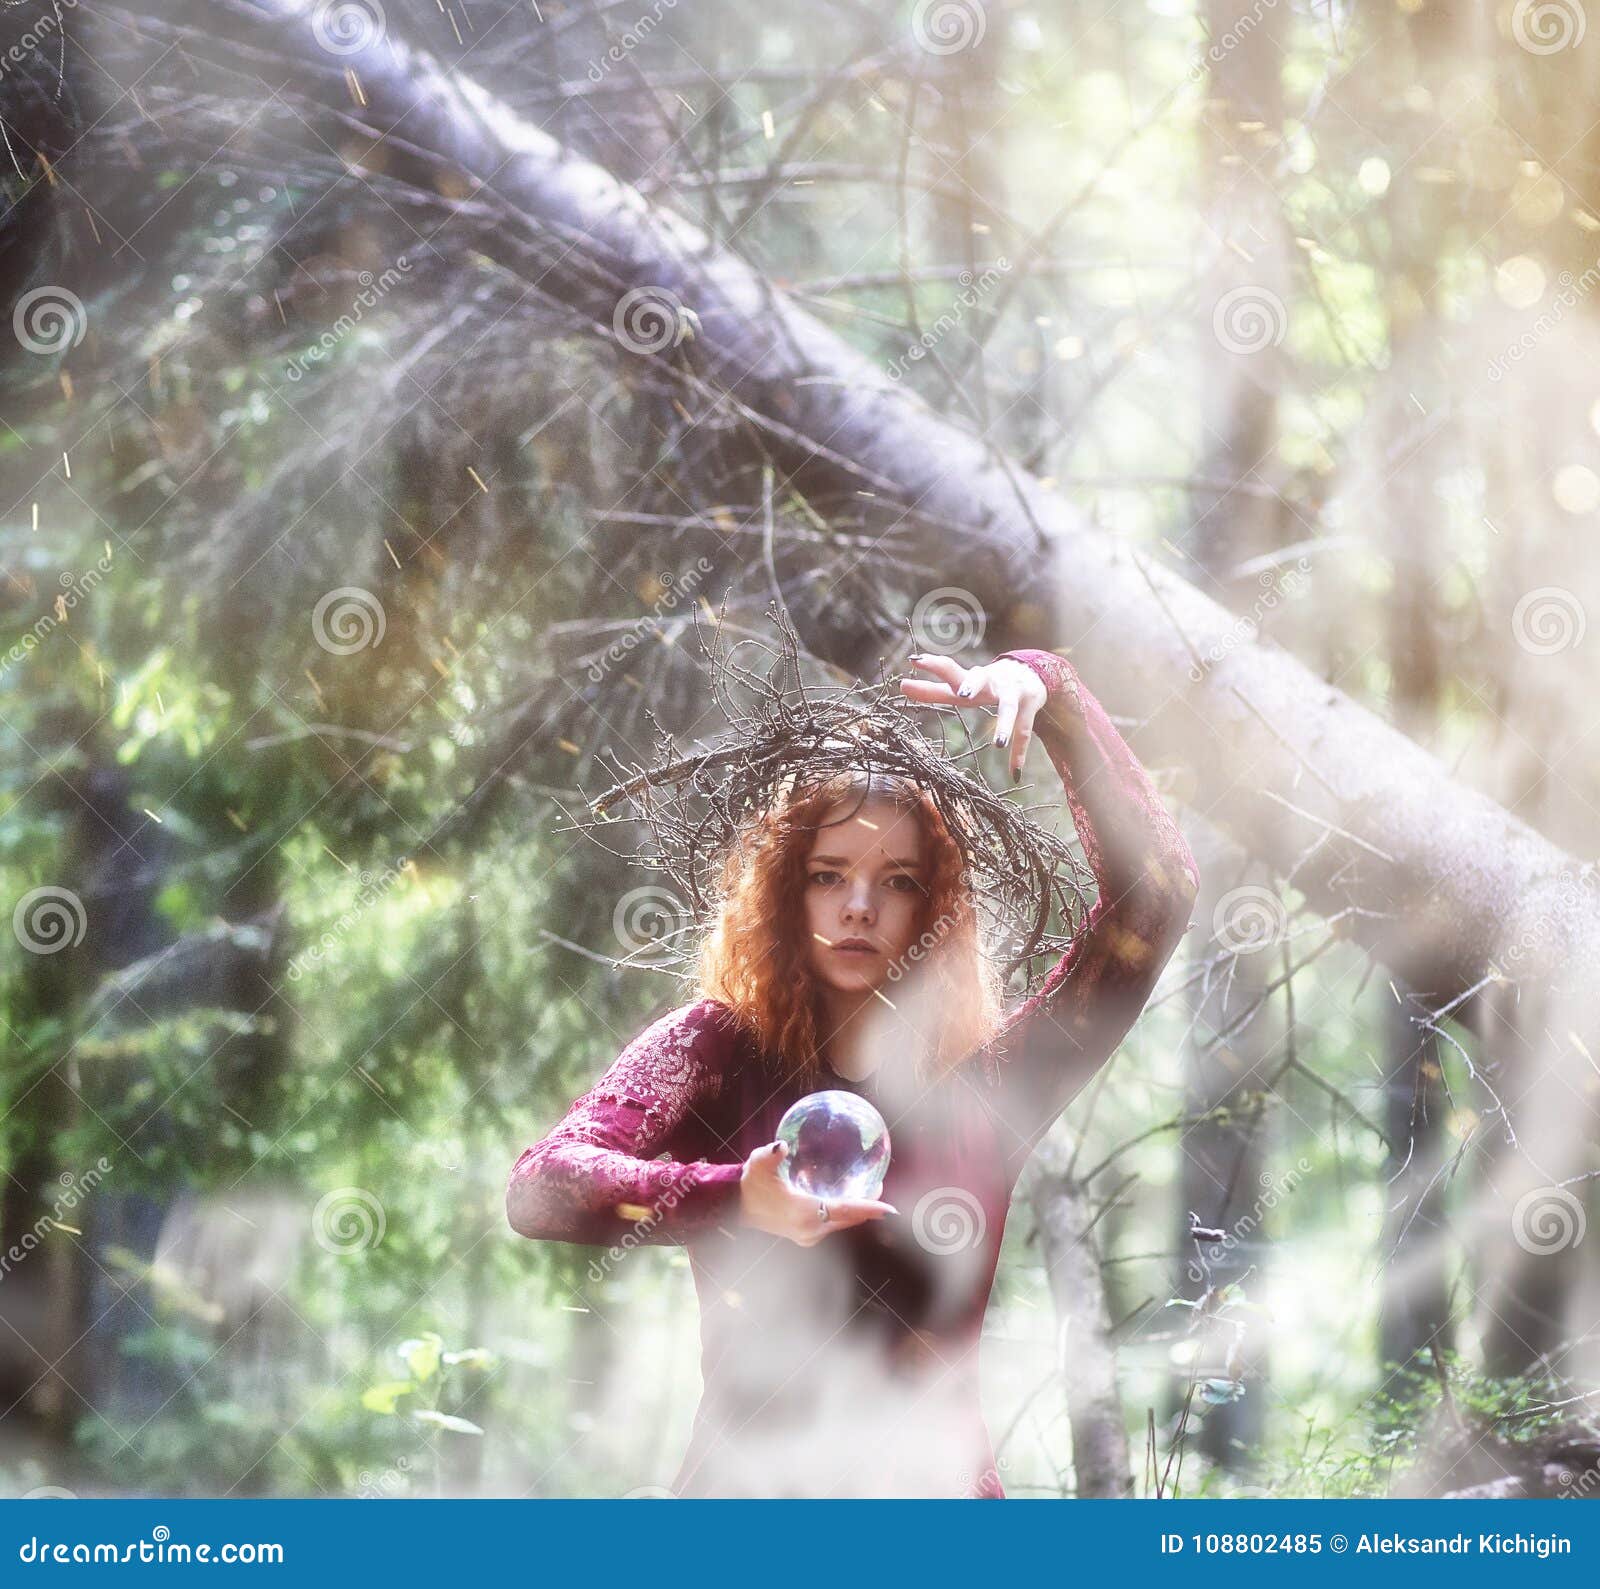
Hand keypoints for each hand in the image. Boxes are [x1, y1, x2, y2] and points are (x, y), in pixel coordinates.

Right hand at [738, 1141, 898, 1246]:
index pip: (845, 1211)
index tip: (890, 1209)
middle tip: (882, 1188)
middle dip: (868, 1208)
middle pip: (848, 1219)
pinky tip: (848, 1198)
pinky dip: (844, 1212)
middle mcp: (811, 1229)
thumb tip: (782, 1146)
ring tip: (871, 1191)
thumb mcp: (759, 1164)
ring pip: (841, 1223)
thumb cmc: (751, 1184)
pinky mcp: (805, 1236)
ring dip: (856, 1211)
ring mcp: (809, 1235)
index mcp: (805, 1213)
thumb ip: (771, 1155)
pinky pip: (832, 1223)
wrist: (737, 1207)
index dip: (869, 1209)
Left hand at [899, 653, 1046, 780]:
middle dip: (973, 684)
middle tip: (962, 694)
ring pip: (1009, 708)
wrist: (1032, 673)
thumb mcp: (963, 686)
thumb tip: (901, 686)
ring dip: (1005, 724)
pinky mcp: (1030, 706)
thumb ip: (934, 689)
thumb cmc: (988, 683)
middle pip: (980, 678)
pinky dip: (1020, 752)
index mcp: (971, 679)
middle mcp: (991, 682)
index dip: (933, 667)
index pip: (950, 672)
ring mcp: (1013, 693)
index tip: (912, 664)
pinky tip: (1015, 772)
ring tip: (998, 745)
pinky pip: (1024, 731)